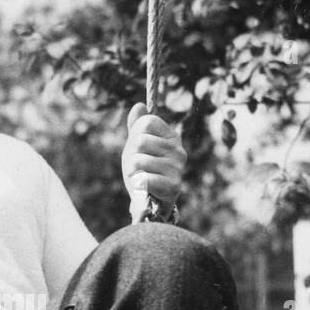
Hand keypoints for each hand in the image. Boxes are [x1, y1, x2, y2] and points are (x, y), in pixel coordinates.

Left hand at [121, 103, 186, 220]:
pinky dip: (137, 183)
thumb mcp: (138, 147)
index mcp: (171, 137)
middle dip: (130, 156)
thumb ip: (138, 127)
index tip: (138, 149)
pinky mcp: (173, 187)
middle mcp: (178, 150)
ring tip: (140, 178)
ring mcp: (177, 168)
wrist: (151, 203)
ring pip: (137, 160)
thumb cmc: (144, 172)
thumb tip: (138, 106)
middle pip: (139, 141)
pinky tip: (141, 187)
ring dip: (131, 172)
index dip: (135, 134)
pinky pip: (145, 178)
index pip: (147, 122)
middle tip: (137, 168)